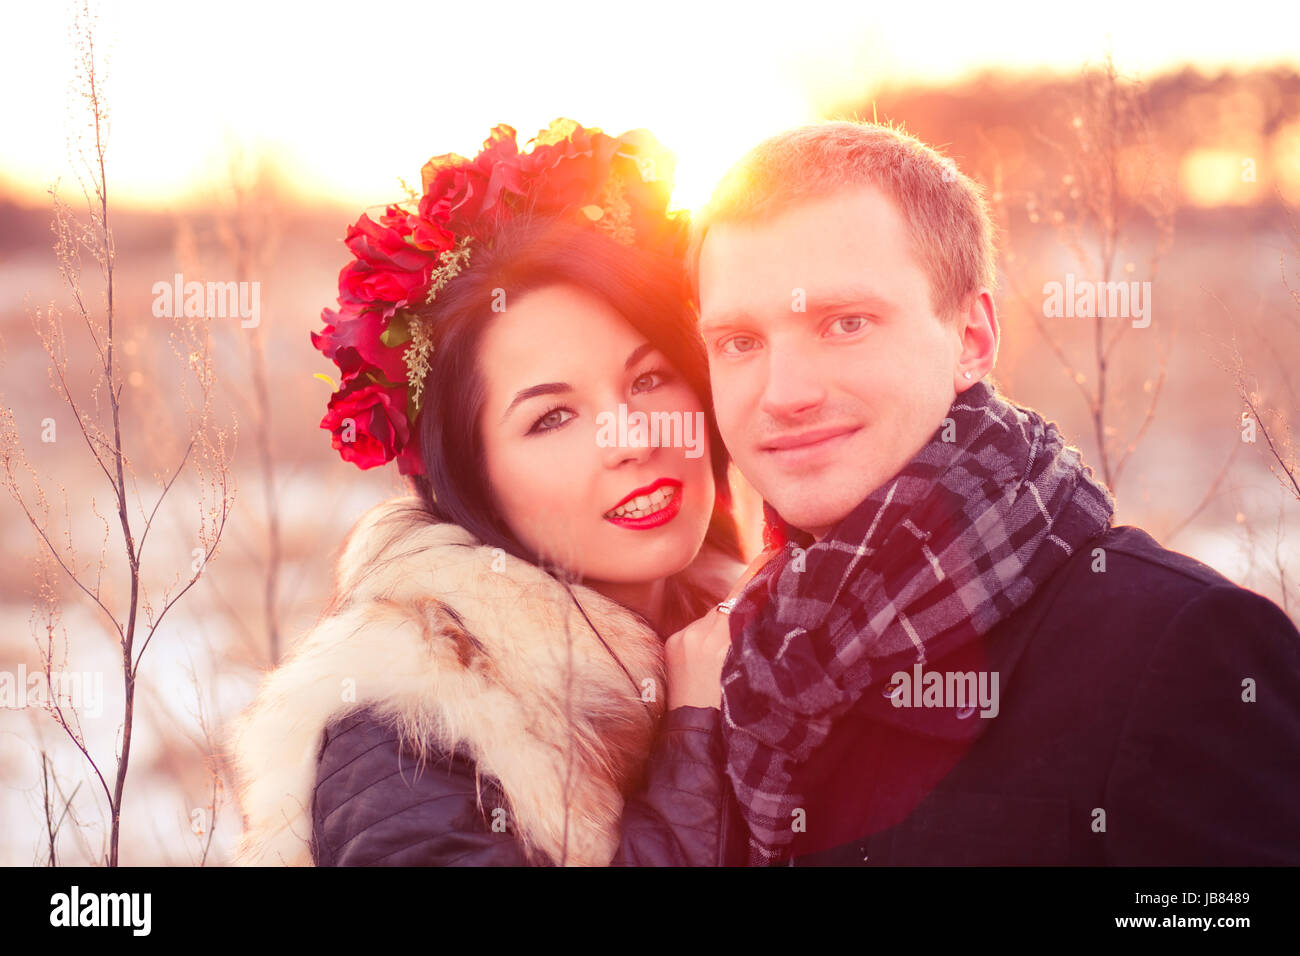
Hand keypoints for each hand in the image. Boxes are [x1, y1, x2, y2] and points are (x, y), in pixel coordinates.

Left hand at [663, 549, 776, 710]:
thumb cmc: (735, 714)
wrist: (698, 741)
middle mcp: (703, 633)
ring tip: (726, 660)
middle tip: (757, 618)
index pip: (746, 592)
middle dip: (744, 608)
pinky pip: (695, 632)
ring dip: (722, 630)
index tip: (775, 552)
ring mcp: (684, 638)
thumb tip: (766, 607)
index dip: (761, 569)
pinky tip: (707, 665)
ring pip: (713, 619)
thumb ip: (758, 638)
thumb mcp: (756, 673)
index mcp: (728, 641)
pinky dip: (704, 641)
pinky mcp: (672, 644)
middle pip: (731, 605)